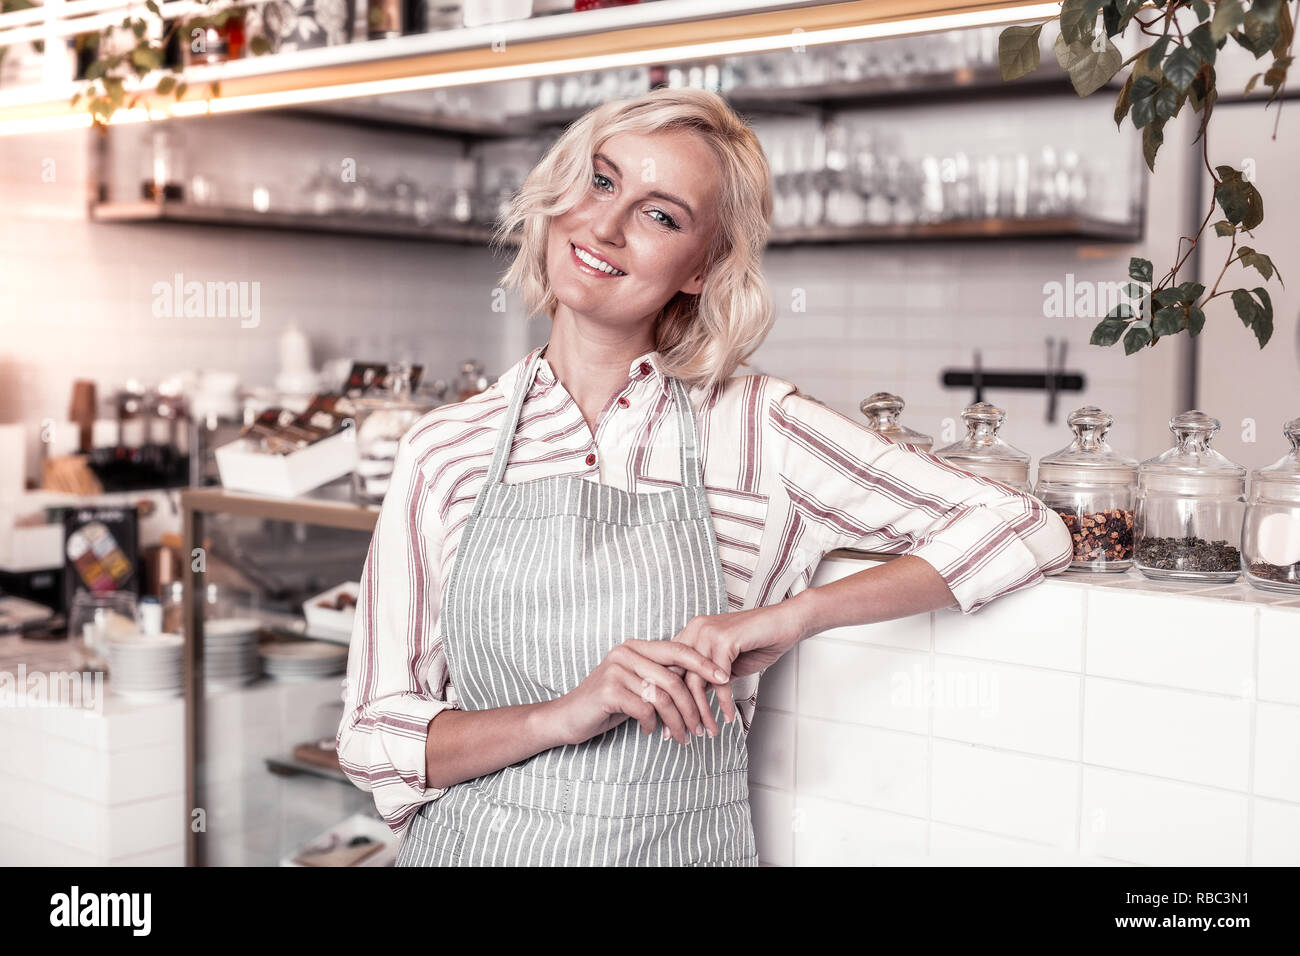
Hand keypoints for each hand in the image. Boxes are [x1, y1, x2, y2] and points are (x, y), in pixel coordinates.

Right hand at [551, 640, 731, 746]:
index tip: (725, 678)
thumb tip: (698, 683)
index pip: (677, 649)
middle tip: (703, 727)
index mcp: (635, 647)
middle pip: (673, 678)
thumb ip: (659, 679)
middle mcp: (625, 653)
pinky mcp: (609, 690)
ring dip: (677, 722)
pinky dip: (653, 725)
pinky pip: (645, 709)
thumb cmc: (605, 704)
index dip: (703, 663)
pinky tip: (651, 732)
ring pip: (662, 697)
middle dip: (693, 706)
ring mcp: (616, 670)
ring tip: (683, 737)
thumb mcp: (635, 686)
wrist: (566, 718)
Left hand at [670, 601, 806, 730]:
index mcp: (692, 632)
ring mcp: (708, 632)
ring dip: (703, 711)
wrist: (786, 623)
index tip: (673, 723)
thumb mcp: (726, 663)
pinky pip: (718, 680)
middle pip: (678, 676)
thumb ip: (707, 677)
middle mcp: (695, 629)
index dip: (670, 697)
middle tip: (686, 733)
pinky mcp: (724, 639)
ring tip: (709, 730)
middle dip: (681, 709)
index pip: (670, 668)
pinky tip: (728, 715)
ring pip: (696, 681)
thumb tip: (692, 701)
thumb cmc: (758, 641)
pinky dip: (723, 701)